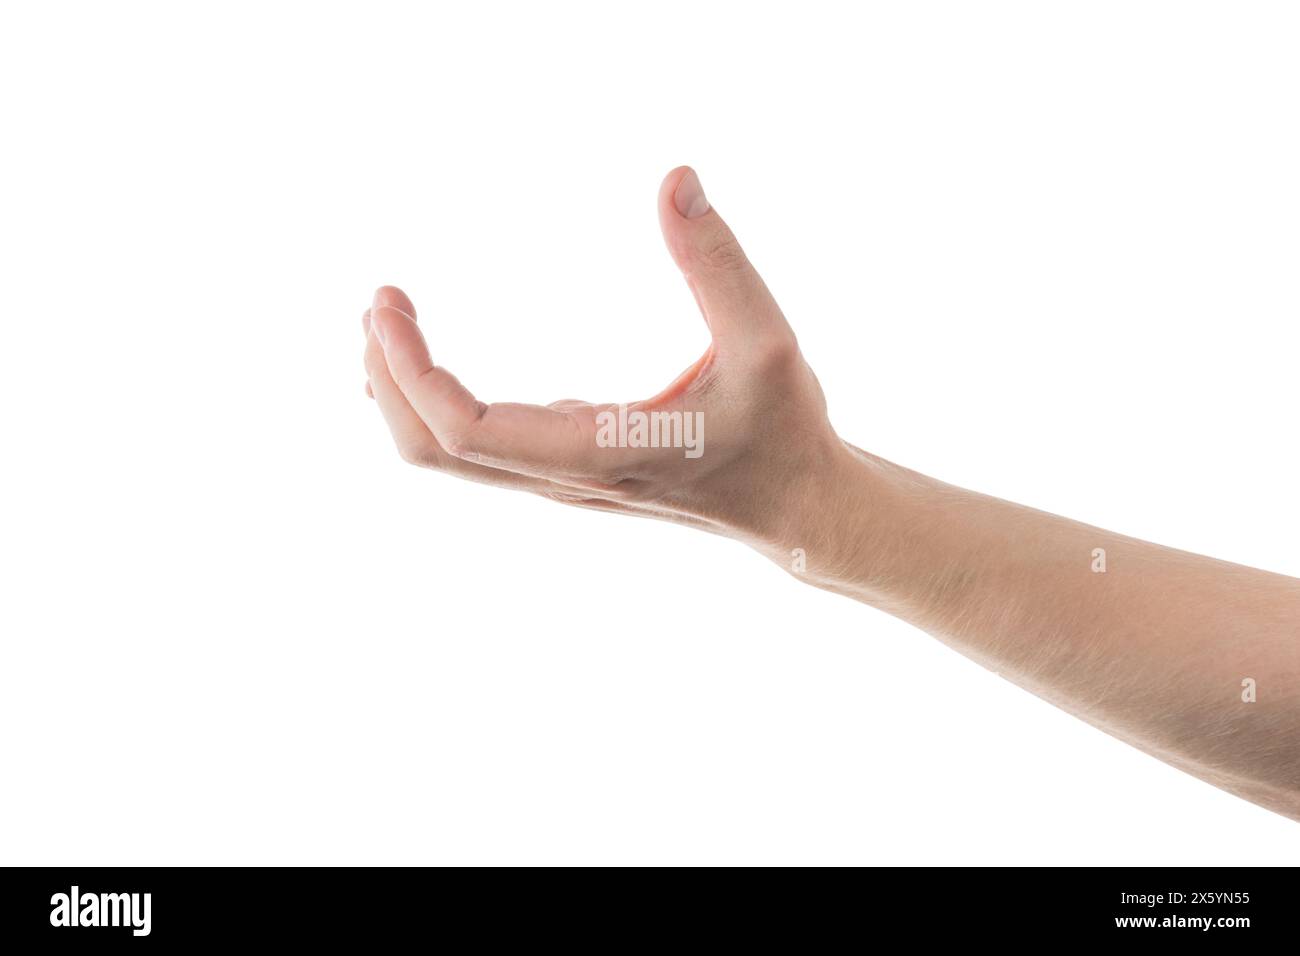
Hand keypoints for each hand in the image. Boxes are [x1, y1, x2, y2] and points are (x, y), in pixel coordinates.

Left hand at [362, 167, 849, 547]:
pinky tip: (422, 367)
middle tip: (380, 304)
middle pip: (437, 453)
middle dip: (392, 379)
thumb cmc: (786, 431)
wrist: (797, 509)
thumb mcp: (767, 340)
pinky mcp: (570, 469)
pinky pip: (480, 449)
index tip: (389, 309)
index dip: (414, 375)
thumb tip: (676, 179)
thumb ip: (719, 262)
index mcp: (603, 452)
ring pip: (453, 459)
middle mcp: (569, 476)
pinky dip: (435, 405)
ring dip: (406, 394)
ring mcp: (564, 479)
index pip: (470, 433)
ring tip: (387, 324)